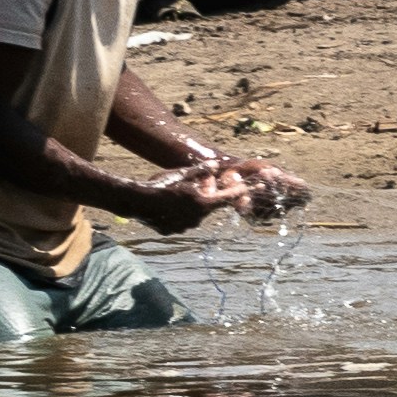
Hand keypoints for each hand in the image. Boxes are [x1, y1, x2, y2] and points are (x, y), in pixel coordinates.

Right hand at [124, 162, 258, 234]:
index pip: (228, 197)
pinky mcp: (172, 231)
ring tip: (170, 197)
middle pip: (208, 206)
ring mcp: (185, 227)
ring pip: (193, 215)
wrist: (136, 201)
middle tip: (186, 188)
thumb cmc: (161, 185)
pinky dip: (176, 215)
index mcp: (203, 203)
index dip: (243, 192)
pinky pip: (179, 222)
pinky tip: (164, 208)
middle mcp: (197, 218)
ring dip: (188, 207)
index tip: (260, 188)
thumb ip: (201, 171)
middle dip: (203, 196)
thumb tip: (216, 165)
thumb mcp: (182, 174)